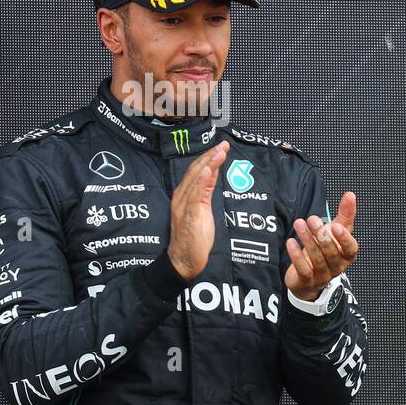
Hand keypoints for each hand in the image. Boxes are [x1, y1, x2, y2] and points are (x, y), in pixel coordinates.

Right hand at [167, 141, 229, 281]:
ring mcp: (183, 206)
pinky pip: (194, 196)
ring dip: (208, 164)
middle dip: (210, 156)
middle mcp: (181, 197)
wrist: (183, 260)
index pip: (196, 171)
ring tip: (219, 152)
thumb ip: (206, 191)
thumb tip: (213, 173)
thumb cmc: (193, 237)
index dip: (208, 157)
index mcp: (184, 195)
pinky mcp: (188, 216)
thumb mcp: (203, 209)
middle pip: (195, 171)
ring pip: (195, 180)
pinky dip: (200, 182)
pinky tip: (208, 171)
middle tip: (224, 144)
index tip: (221, 147)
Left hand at [284, 190, 358, 301]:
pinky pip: (303, 269)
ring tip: (299, 224)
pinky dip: (296, 255)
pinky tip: (291, 241)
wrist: (309, 277)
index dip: (344, 239)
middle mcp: (336, 267)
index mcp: (346, 255)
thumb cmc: (326, 251)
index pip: (350, 249)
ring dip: (307, 240)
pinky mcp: (306, 280)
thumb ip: (345, 214)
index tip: (336, 225)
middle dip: (322, 236)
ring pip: (316, 259)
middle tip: (312, 219)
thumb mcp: (336, 232)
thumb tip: (350, 195)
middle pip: (331, 253)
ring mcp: (322, 275)